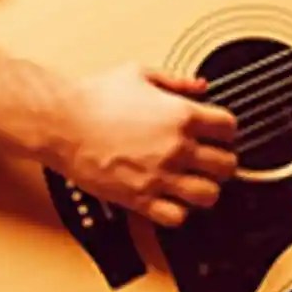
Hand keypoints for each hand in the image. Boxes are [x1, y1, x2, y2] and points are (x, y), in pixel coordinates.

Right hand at [51, 64, 237, 226]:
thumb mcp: (141, 74)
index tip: (218, 133)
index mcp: (182, 115)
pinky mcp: (140, 198)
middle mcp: (177, 147)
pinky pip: (177, 217)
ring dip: (206, 189)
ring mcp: (160, 175)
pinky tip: (171, 200)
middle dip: (223, 161)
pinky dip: (179, 212)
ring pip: (209, 195)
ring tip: (196, 183)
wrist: (61, 122)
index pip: (230, 128)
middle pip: (227, 165)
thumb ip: (177, 80)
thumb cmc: (95, 97)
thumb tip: (200, 85)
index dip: (226, 130)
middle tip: (211, 160)